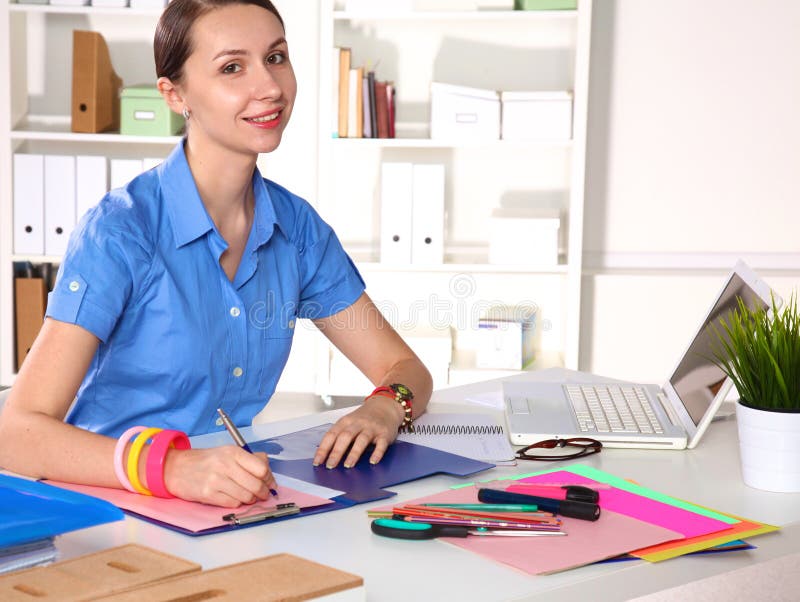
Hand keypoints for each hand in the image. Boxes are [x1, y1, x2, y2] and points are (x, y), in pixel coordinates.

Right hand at [162, 446, 277, 506]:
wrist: (176, 468)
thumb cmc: (205, 461)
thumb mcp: (227, 452)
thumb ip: (248, 459)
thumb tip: (267, 469)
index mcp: (233, 452)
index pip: (261, 468)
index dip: (269, 478)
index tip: (270, 483)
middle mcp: (225, 465)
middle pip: (256, 484)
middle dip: (263, 492)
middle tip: (264, 494)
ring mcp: (216, 480)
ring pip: (246, 496)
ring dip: (251, 499)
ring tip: (248, 496)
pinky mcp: (208, 494)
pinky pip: (233, 503)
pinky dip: (237, 503)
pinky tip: (234, 498)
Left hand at [313, 397, 402, 468]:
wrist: (385, 406)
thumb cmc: (364, 418)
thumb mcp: (349, 423)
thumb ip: (340, 436)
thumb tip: (327, 457)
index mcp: (346, 421)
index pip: (331, 435)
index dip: (323, 449)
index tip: (318, 462)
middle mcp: (358, 423)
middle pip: (345, 436)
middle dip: (336, 452)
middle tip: (330, 465)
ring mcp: (372, 428)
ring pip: (362, 440)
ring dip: (354, 453)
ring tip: (348, 465)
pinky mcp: (384, 434)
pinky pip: (381, 444)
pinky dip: (377, 453)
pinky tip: (372, 461)